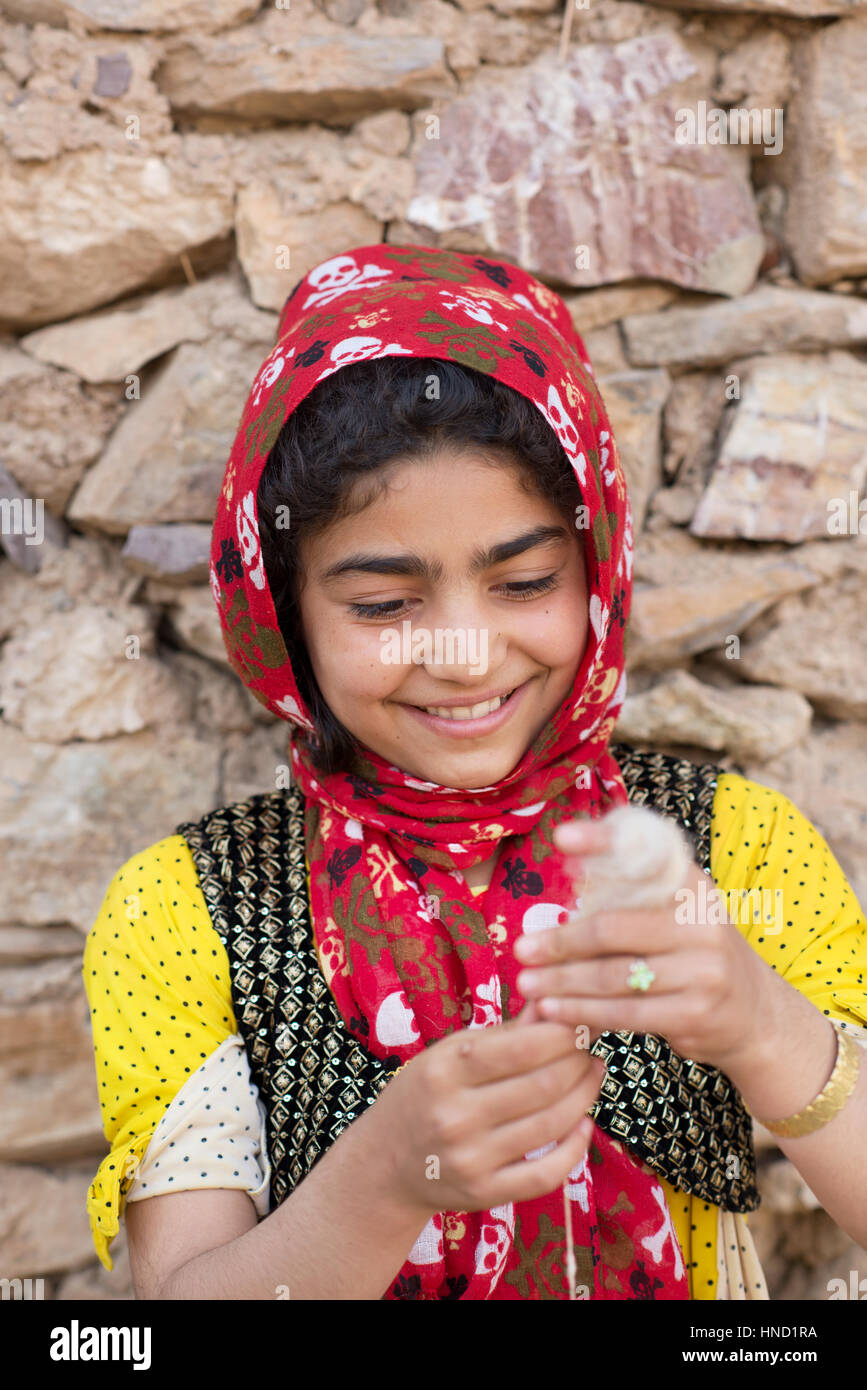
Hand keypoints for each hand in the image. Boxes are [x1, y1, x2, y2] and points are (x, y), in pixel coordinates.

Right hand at [375, 1003, 605, 1217]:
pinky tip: (583, 1124)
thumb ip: (503, 1033)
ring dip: (585, 1096)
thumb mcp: (448, 1054)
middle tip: (590, 1048)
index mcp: (444, 1070)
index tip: (580, 1022)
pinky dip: (575, 1148)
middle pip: (542, 1085)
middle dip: (579, 1062)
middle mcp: (455, 1115)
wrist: (384, 1164)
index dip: (562, 1034)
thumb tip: (550, 1001)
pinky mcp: (484, 1193)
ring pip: (551, 1125)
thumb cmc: (424, 1095)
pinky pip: (546, 1174)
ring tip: (593, 1075)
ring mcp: (470, 1158)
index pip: (521, 1047)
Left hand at [512, 817, 776, 1074]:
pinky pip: (625, 1012)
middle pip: (614, 928)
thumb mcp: (679, 914)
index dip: (602, 842)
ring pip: (613, 975)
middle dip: (561, 940)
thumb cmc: (695, 955)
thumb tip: (569, 870)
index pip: (646, 855)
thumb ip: (635, 894)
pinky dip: (583, 1011)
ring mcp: (702, 970)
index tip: (561, 837)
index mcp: (693, 887)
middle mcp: (702, 923)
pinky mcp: (694, 1014)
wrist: (756, 1016)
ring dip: (562, 980)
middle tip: (521, 947)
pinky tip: (553, 1010)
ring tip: (526, 983)